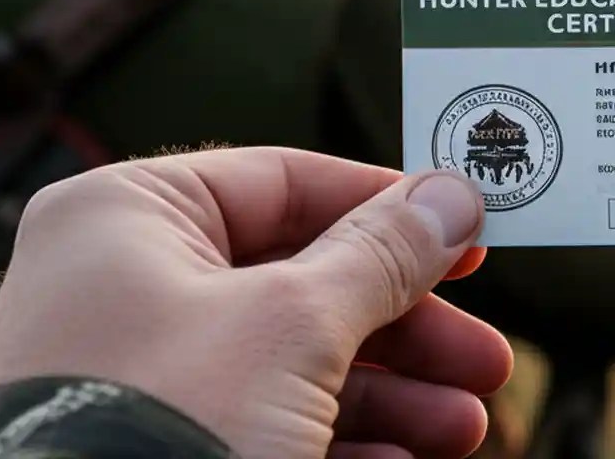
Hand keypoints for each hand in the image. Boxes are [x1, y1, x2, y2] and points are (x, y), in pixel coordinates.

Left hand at [0, 148, 512, 458]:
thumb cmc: (146, 434)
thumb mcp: (292, 324)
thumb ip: (381, 254)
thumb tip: (448, 197)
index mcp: (133, 219)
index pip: (288, 180)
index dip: (390, 205)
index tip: (467, 231)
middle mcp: (133, 289)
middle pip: (310, 281)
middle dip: (410, 328)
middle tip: (481, 354)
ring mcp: (148, 376)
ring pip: (301, 362)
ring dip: (396, 395)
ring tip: (460, 426)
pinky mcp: (168, 443)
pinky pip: (273, 423)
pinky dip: (347, 440)